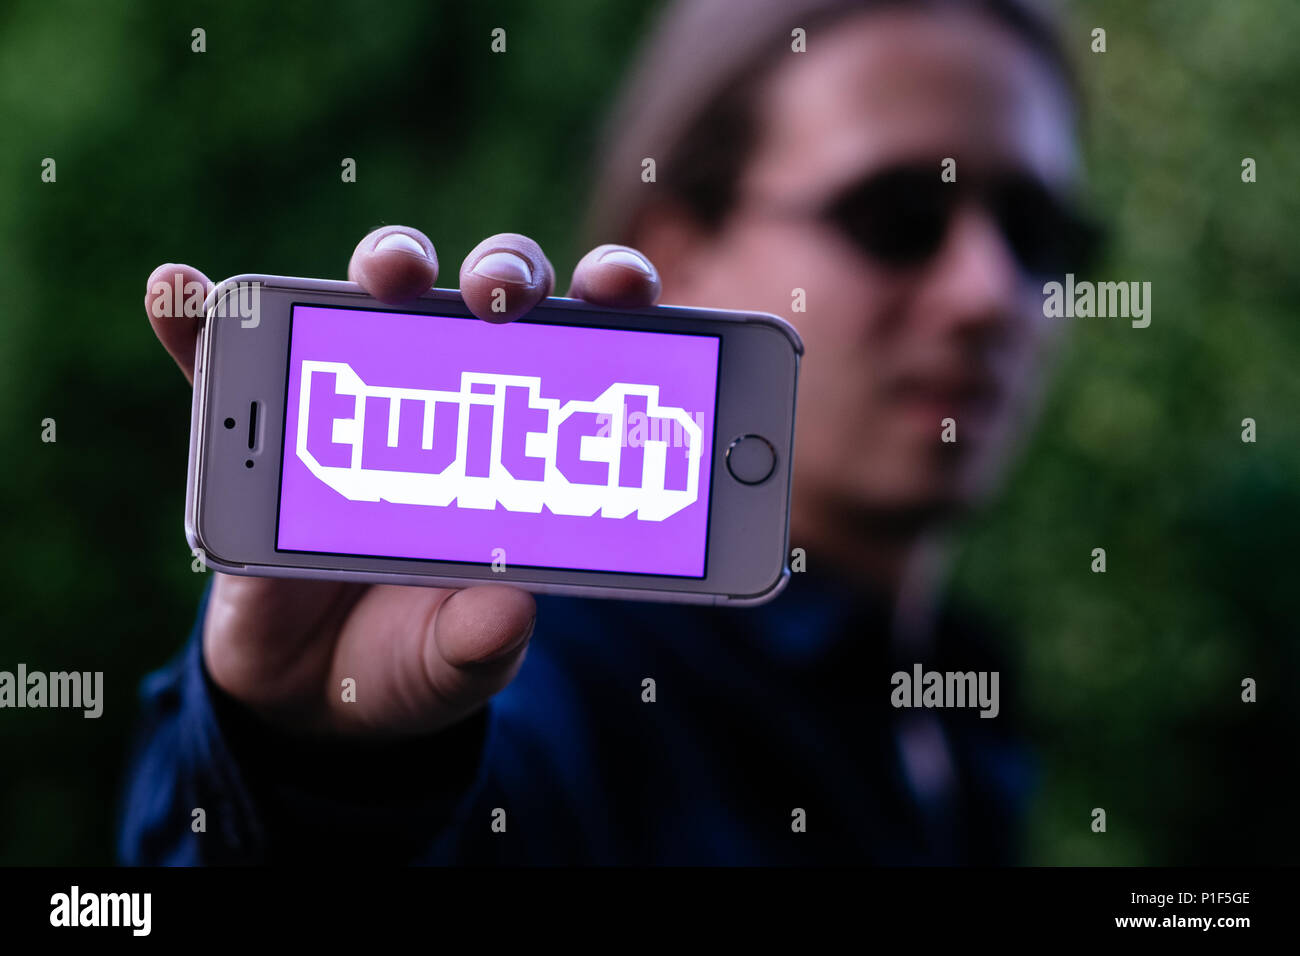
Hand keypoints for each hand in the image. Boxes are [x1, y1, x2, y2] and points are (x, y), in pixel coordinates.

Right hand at [144, 227, 660, 737]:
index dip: (610, 300)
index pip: (585, 347)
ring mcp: (356, 399)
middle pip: (490, 298)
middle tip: (500, 296)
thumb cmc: (416, 657)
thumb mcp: (458, 663)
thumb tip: (506, 613)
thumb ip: (481, 644)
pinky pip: (224, 358)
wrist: (317, 689)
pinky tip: (179, 293)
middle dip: (507, 274)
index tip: (623, 288)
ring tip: (385, 277)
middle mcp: (452, 398)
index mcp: (525, 446)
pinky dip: (201, 319)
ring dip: (386, 265)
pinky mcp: (265, 421)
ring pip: (377, 299)